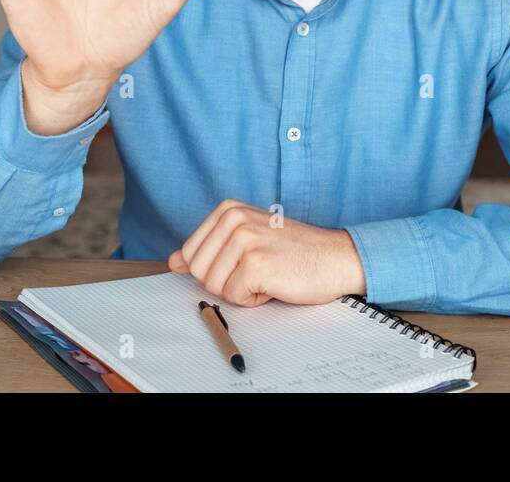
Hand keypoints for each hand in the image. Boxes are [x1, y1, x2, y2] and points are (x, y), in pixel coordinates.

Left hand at [167, 200, 366, 306]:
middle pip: (198, 271)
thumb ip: (208, 249)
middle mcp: (233, 219)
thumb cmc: (293, 252)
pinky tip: (275, 283)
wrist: (335, 258)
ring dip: (241, 291)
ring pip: (214, 287)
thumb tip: (173, 261)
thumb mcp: (246, 240)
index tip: (242, 261)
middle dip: (225, 282)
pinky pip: (234, 298)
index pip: (190, 253)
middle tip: (257, 270)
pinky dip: (254, 299)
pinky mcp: (255, 264)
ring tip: (268, 274)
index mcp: (228, 209)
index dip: (215, 269)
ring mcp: (244, 240)